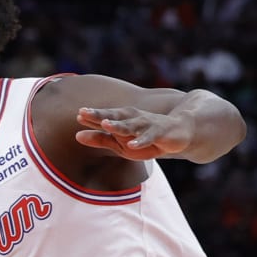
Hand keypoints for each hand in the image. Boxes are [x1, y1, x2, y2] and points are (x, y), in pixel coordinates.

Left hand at [75, 106, 193, 160]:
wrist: (180, 133)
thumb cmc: (146, 138)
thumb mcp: (120, 143)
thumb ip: (100, 139)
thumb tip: (77, 136)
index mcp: (123, 120)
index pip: (105, 117)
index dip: (92, 116)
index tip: (78, 114)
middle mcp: (134, 119)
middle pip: (115, 116)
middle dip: (100, 115)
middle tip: (84, 113)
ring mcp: (147, 125)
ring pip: (131, 125)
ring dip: (118, 125)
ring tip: (105, 125)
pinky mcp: (160, 133)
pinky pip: (149, 137)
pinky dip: (141, 140)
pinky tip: (132, 144)